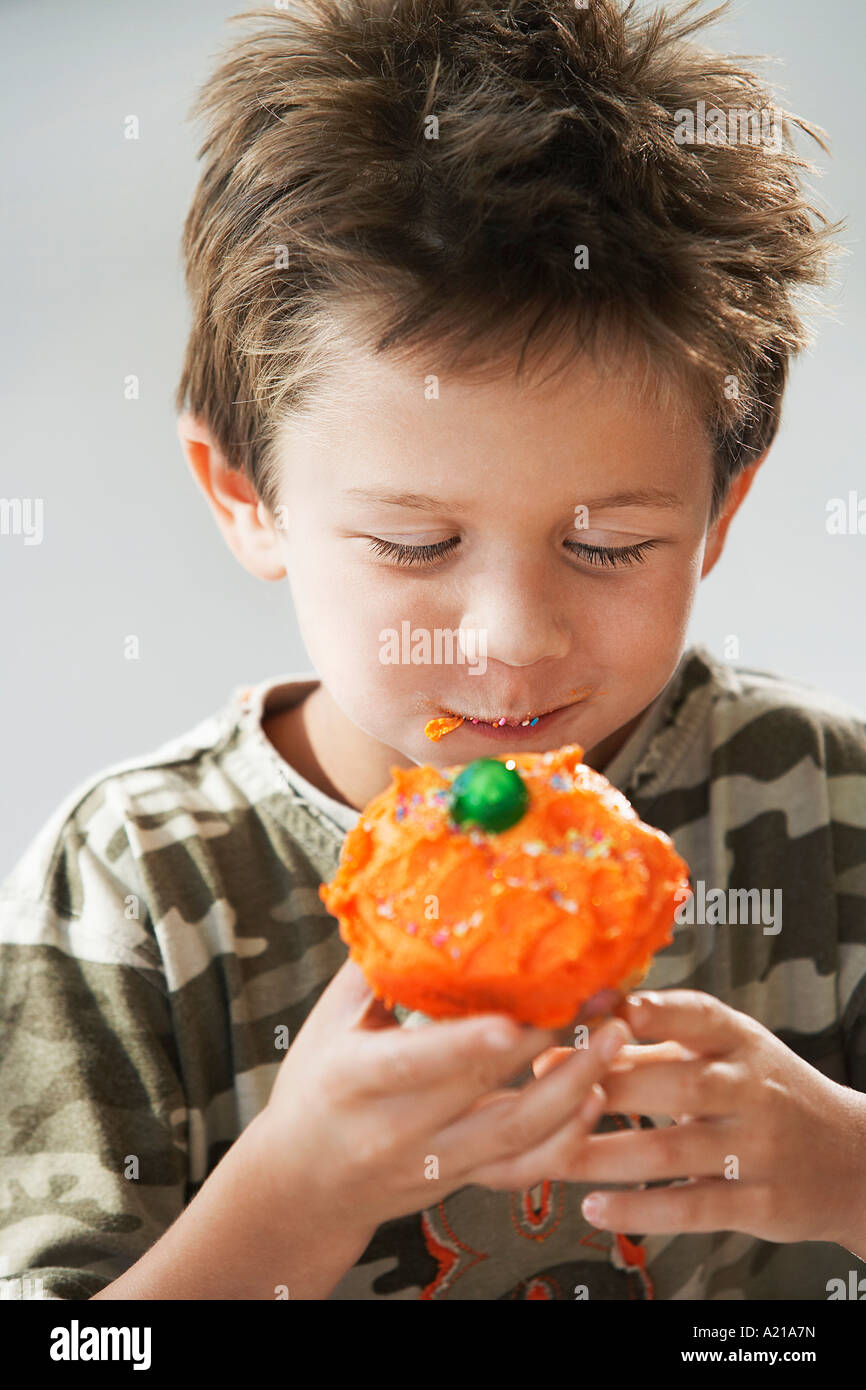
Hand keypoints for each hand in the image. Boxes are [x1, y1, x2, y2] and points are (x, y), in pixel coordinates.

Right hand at [260, 957, 631, 1234]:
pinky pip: (524, 1172)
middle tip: (601, 993)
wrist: (304, 1185)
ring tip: (616, 1037)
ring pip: (518, 1136)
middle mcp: (398, 1128)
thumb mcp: (330, 1020)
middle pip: (486, 1090)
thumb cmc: (316, 1084)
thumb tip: (423, 897)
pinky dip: (567, 1140)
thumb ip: (378, 966)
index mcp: (356, 1078)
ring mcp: (434, 1162)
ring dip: (576, 1086)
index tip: (519, 1017)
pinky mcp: (461, 1183)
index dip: (469, 1042)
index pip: (417, 1061)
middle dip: (550, 1040)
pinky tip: (594, 1097)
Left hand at [534, 988, 865, 1247]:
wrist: (851, 1158)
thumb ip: (649, 1048)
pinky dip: (641, 1209)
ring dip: (607, 1156)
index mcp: (741, 1041)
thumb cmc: (763, 1093)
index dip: (658, 1011)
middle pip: (679, 1085)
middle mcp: (753, 1089)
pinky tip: (598, 1207)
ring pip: (676, 1151)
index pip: (700, 1016)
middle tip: (549, 1090)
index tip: (613, 1008)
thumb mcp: (723, 1056)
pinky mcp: (761, 1204)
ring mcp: (759, 1148)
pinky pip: (694, 1208)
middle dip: (611, 1087)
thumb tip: (564, 1045)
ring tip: (552, 1157)